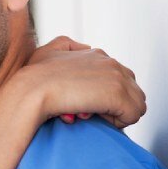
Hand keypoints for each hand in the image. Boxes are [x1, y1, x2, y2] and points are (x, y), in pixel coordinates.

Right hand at [9, 36, 146, 127]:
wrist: (30, 90)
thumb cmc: (33, 77)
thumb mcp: (48, 50)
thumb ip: (68, 46)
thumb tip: (86, 48)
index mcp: (96, 55)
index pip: (118, 76)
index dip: (104, 94)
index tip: (86, 103)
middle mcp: (110, 63)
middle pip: (131, 89)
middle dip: (114, 103)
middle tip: (91, 112)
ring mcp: (117, 77)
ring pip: (136, 103)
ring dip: (118, 114)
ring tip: (94, 116)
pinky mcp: (118, 95)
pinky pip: (133, 115)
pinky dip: (119, 122)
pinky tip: (97, 119)